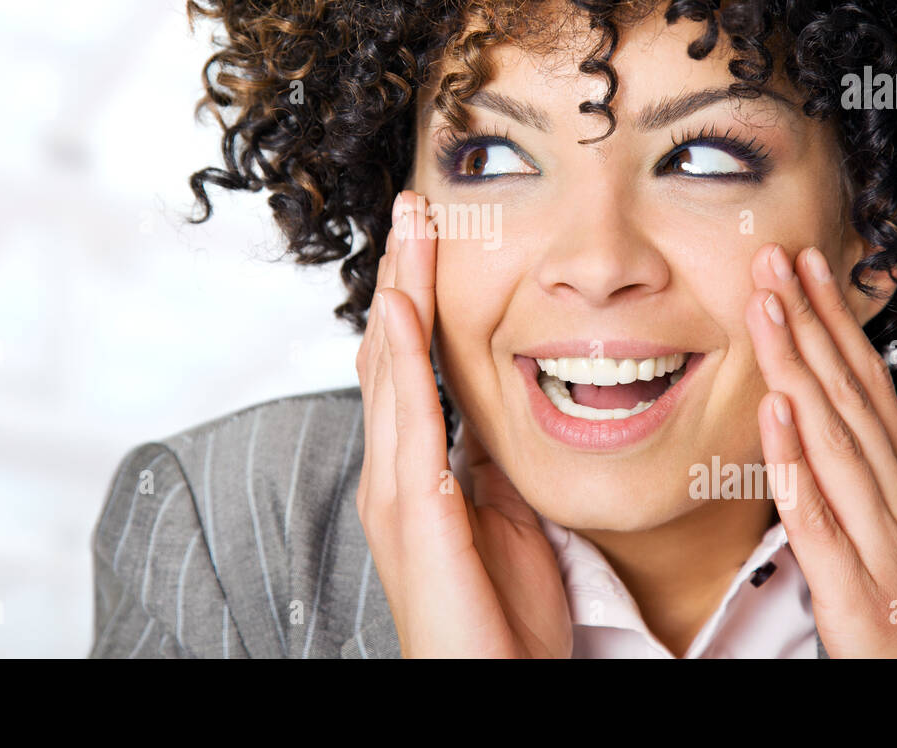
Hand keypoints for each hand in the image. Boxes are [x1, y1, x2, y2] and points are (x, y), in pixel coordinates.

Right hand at [354, 191, 571, 657]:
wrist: (491, 688)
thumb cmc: (501, 619)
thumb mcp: (506, 521)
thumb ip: (491, 467)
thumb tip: (495, 423)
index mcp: (416, 473)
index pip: (410, 366)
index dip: (416, 300)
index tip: (431, 239)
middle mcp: (393, 473)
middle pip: (390, 353)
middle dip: (402, 277)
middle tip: (414, 208)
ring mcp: (395, 492)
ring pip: (391, 370)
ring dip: (400, 294)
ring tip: (409, 229)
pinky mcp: (414, 514)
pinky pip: (407, 420)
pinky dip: (401, 357)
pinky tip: (400, 307)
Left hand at [744, 242, 896, 657]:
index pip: (871, 389)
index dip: (839, 325)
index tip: (809, 268)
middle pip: (849, 399)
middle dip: (810, 323)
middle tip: (774, 256)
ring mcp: (880, 547)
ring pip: (832, 442)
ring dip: (798, 370)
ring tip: (766, 306)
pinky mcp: (856, 594)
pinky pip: (818, 520)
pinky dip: (795, 465)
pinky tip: (773, 412)